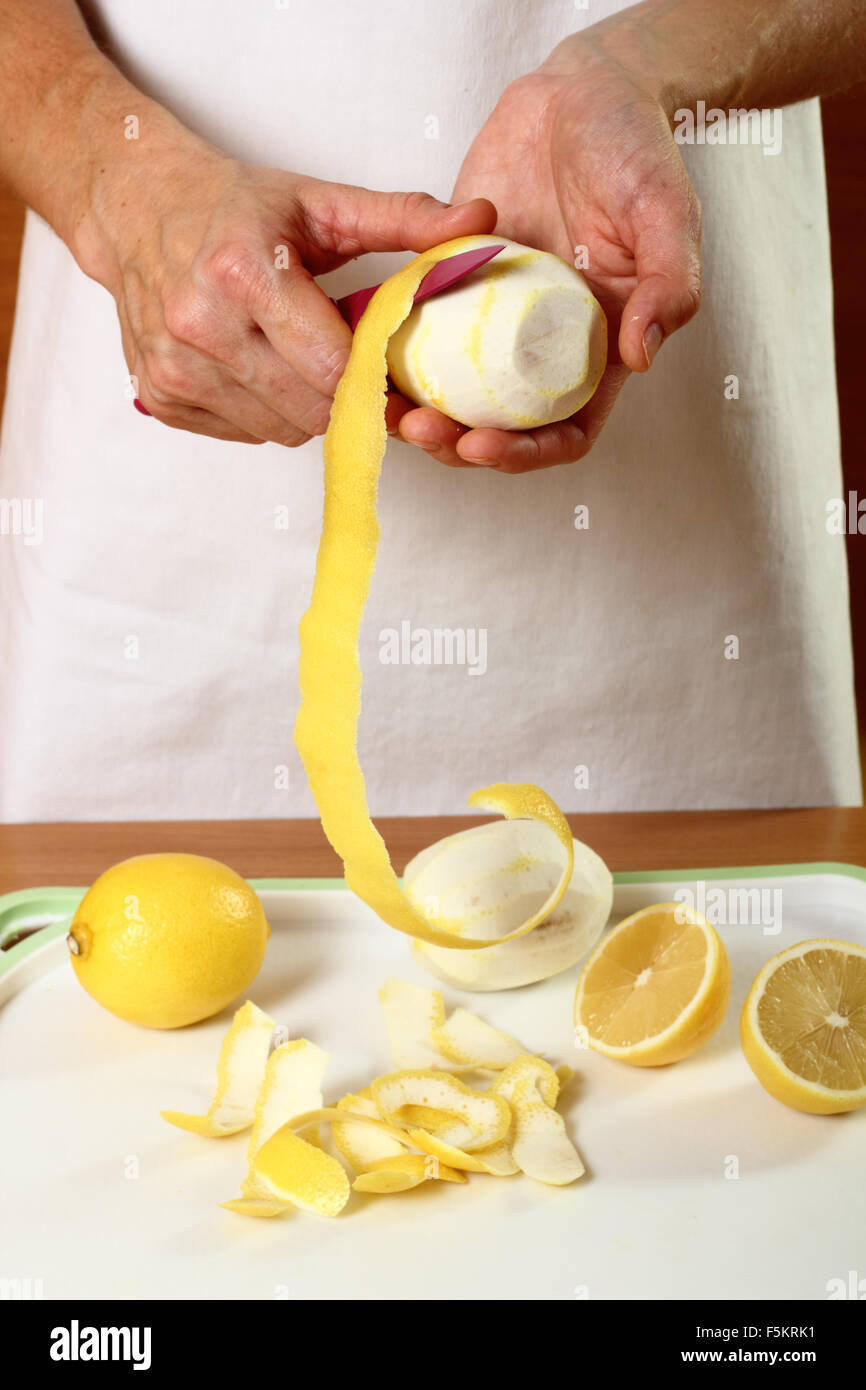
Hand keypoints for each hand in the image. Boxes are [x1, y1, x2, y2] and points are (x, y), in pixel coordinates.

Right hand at [80, 138, 495, 443]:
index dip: (375, 378)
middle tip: (351, 362)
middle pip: (312, 409)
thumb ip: (404, 220)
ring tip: (300, 357)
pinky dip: (266, 412)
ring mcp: (173, 368)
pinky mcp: (160, 397)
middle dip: (345, 395)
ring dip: (307, 406)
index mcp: (243, 273)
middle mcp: (200, 326)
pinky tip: (261, 367)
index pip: (335, 368)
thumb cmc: (235, 208)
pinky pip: (246, 435)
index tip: (394, 371)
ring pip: (282, 431)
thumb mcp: (321, 203)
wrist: (137, 210)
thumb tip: (481, 222)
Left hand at [393, 30, 700, 472]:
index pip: (566, 431)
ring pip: (453, 391)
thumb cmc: (637, 149)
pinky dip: (396, 348)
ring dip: (419, 408)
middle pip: (500, 426)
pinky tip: (367, 349)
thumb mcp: (669, 213)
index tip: (481, 445)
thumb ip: (670, 284)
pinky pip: (422, 328)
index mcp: (599, 349)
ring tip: (385, 403)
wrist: (583, 90)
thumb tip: (642, 354)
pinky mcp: (456, 283)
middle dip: (456, 441)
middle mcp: (543, 346)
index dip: (526, 453)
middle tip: (416, 427)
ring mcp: (495, 319)